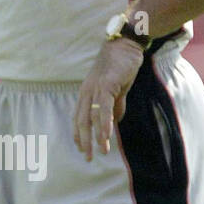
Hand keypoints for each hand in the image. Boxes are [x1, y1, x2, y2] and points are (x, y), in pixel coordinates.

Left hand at [73, 38, 144, 160]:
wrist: (126, 45)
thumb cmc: (120, 66)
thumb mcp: (116, 89)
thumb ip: (115, 105)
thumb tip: (115, 121)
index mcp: (86, 93)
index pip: (78, 118)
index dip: (78, 135)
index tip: (82, 149)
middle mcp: (86, 92)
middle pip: (81, 121)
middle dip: (84, 142)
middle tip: (88, 158)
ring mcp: (95, 88)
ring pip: (92, 117)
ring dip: (97, 137)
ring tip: (102, 152)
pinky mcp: (107, 84)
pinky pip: (103, 107)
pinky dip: (104, 123)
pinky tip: (107, 135)